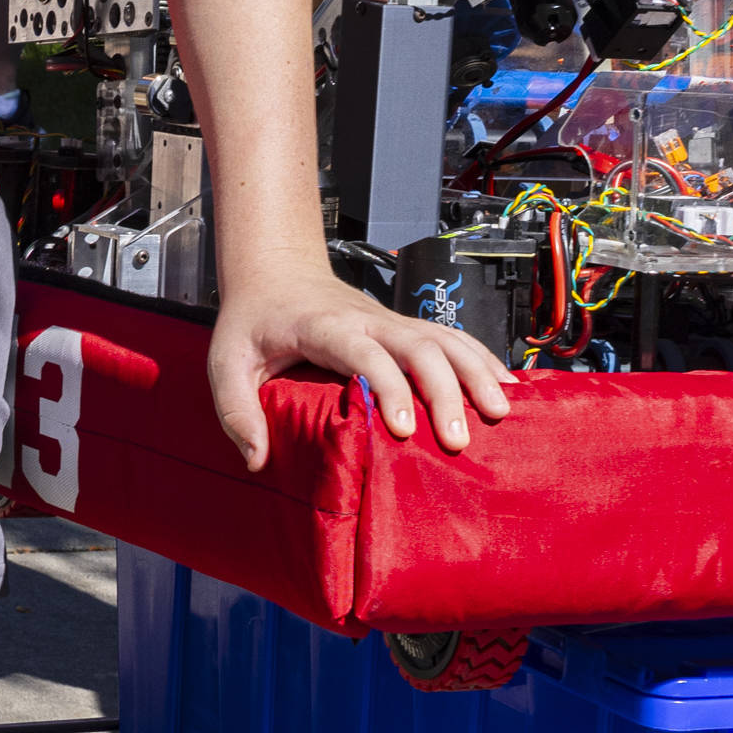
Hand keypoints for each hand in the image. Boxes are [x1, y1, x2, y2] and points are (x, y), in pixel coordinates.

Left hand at [206, 268, 512, 469]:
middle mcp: (368, 320)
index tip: (404, 428)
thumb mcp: (226, 361)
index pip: (365, 352)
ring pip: (445, 338)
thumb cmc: (252, 321)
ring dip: (476, 372)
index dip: (388, 386)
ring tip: (501, 414)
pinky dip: (483, 359)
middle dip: (446, 390)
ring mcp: (392, 321)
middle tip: (459, 440)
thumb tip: (257, 460)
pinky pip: (453, 338)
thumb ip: (235, 409)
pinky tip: (506, 387)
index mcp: (326, 327)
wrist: (275, 271)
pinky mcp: (406, 328)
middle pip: (420, 346)